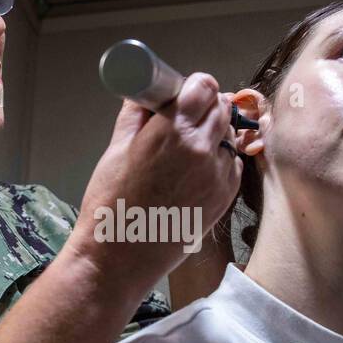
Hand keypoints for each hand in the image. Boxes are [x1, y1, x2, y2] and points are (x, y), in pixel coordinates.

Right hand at [69, 73, 242, 297]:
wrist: (120, 257)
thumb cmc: (111, 204)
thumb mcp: (116, 148)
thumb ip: (137, 113)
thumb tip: (150, 92)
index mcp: (173, 131)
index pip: (204, 86)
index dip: (194, 85)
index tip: (185, 92)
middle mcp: (202, 149)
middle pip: (221, 107)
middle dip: (205, 106)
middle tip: (184, 118)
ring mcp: (217, 175)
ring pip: (229, 135)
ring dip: (214, 133)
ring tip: (186, 150)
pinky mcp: (225, 197)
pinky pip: (231, 164)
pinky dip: (219, 160)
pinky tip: (194, 172)